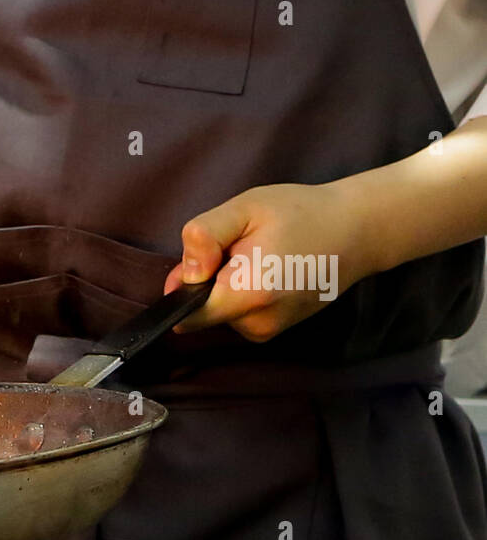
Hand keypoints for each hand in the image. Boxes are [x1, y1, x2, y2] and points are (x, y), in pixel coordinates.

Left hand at [165, 182, 373, 341]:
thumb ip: (204, 237)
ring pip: (220, 312)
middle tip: (241, 249)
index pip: (186, 315)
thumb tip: (184, 274)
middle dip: (209, 280)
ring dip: (227, 286)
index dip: (182, 287)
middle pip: (202, 310)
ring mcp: (268, 331)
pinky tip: (269, 271)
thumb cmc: (302, 213)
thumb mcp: (245, 208)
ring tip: (261, 257)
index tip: (204, 261)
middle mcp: (257, 324)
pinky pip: (239, 314)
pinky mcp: (274, 330)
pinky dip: (243, 294)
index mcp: (249, 295)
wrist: (357, 230)